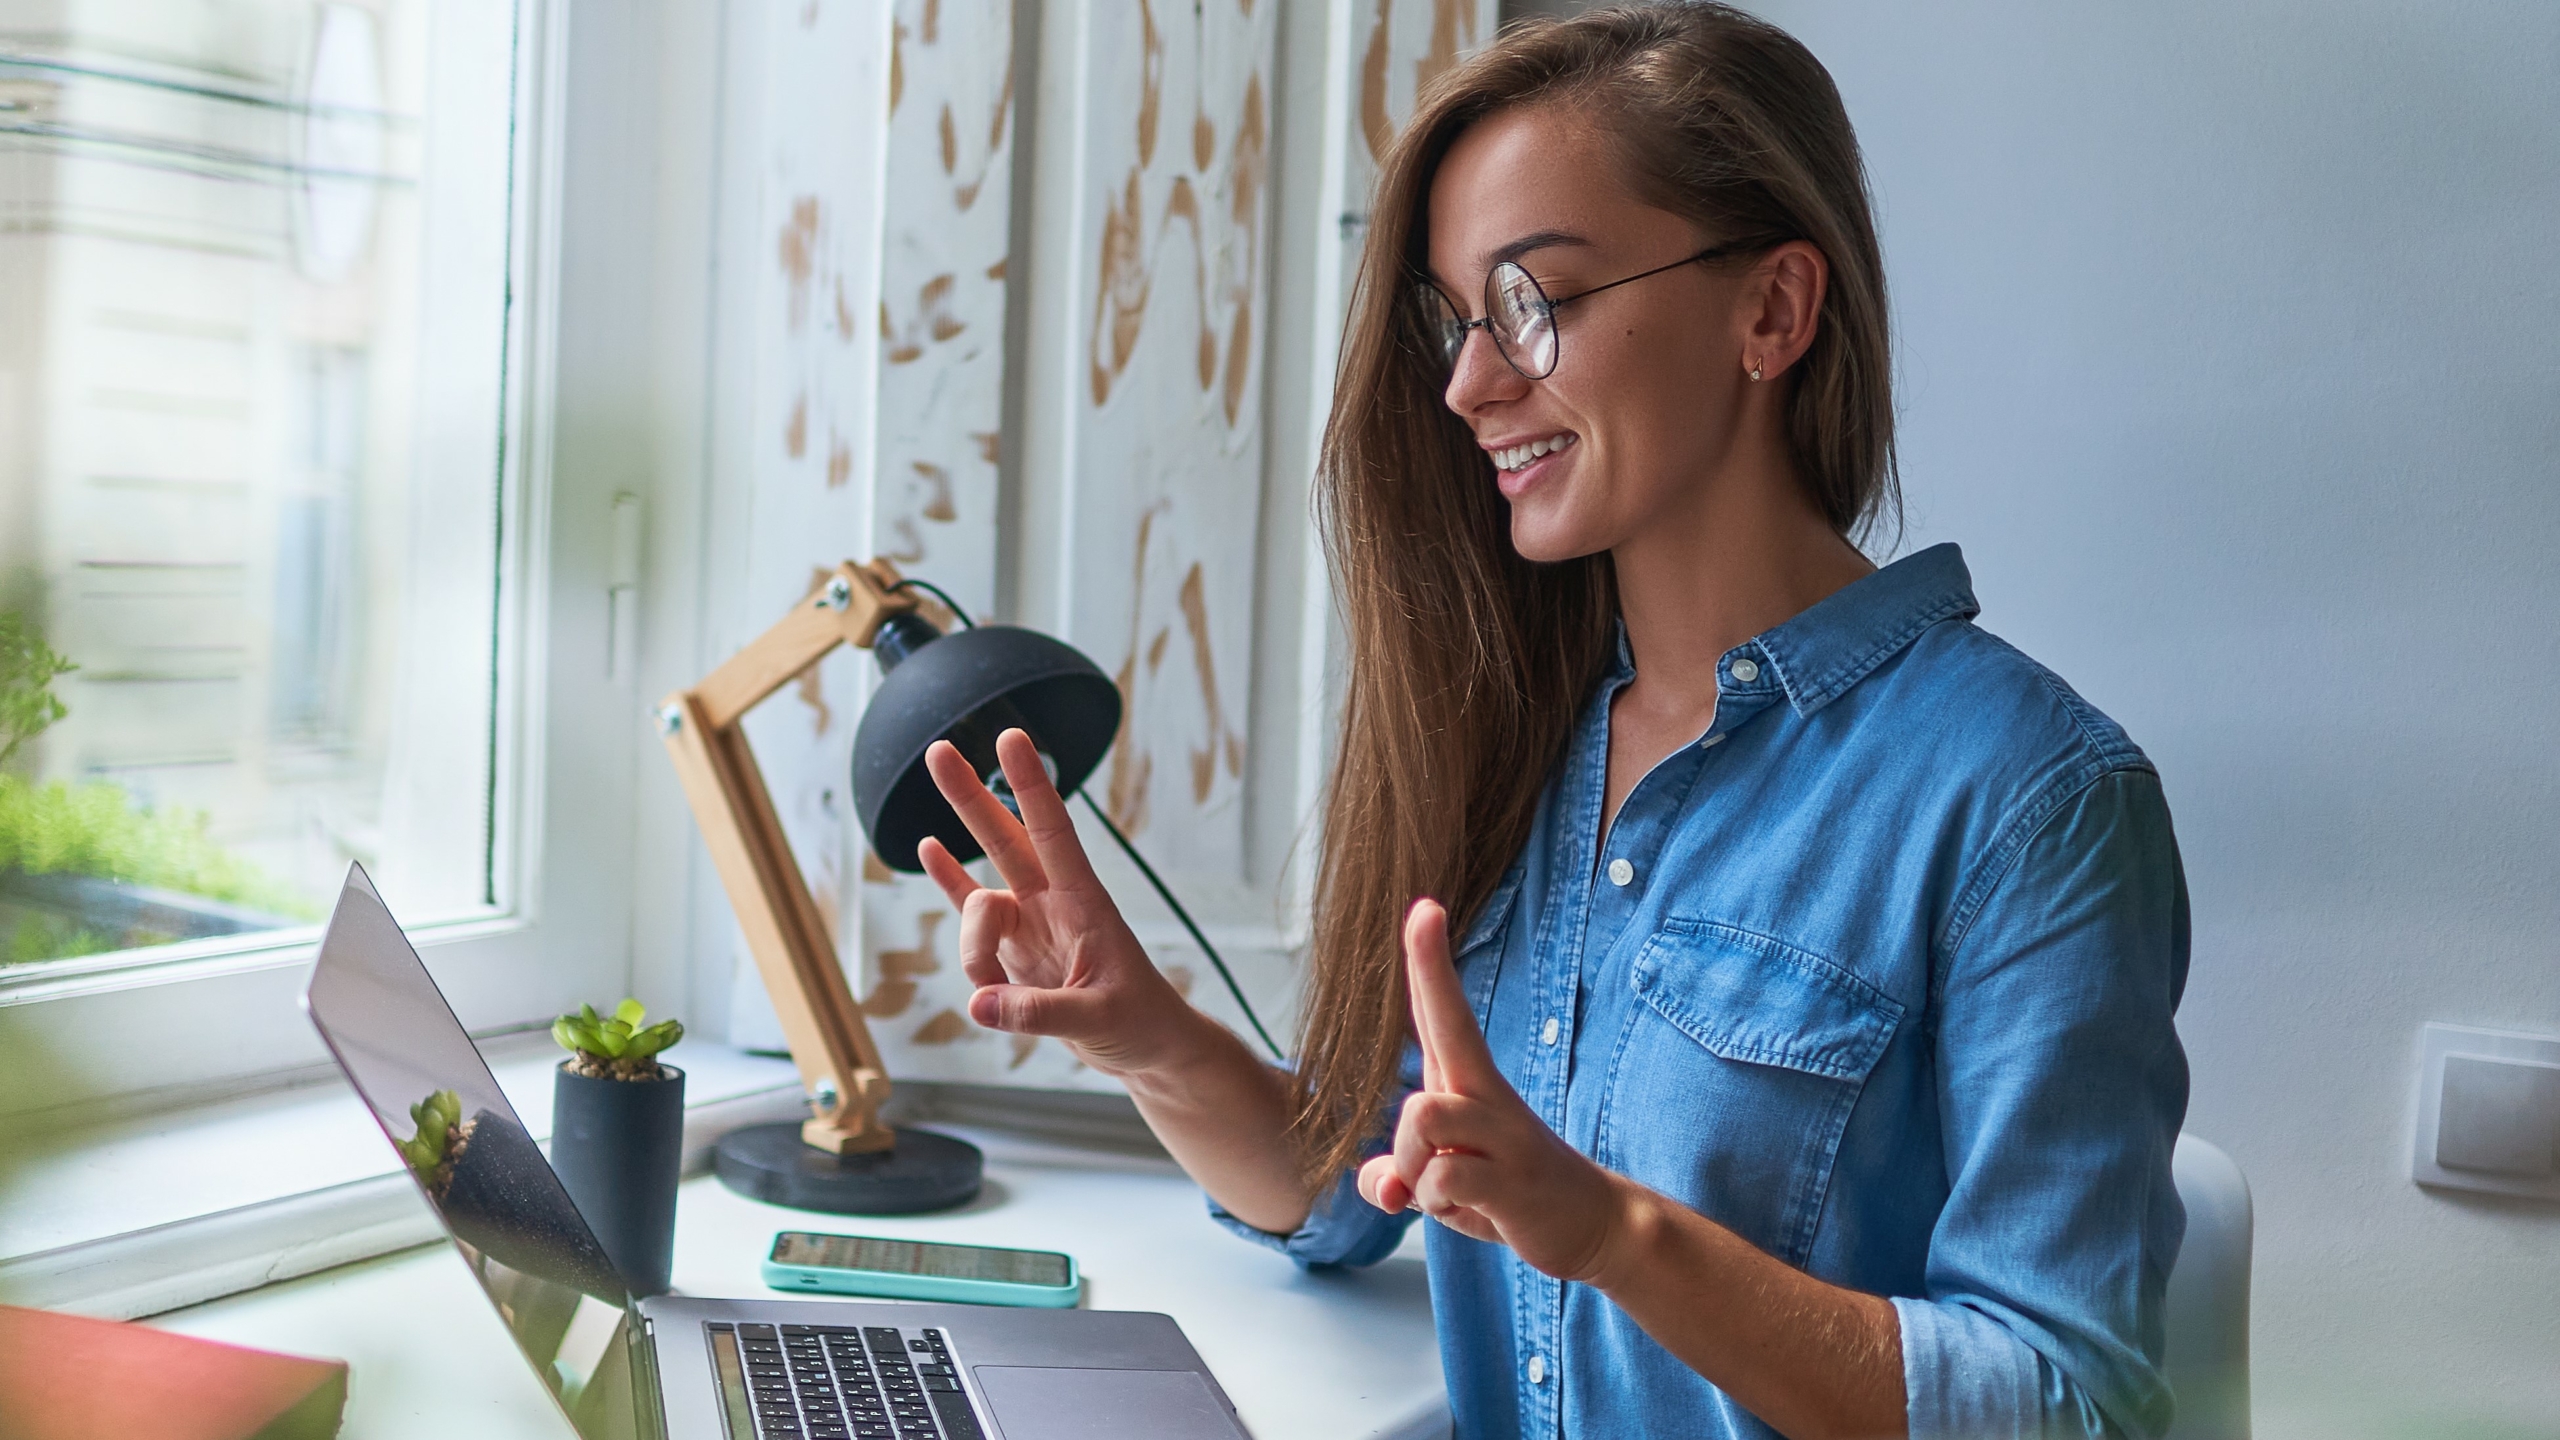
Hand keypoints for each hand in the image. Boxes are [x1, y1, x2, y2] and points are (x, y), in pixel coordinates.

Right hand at [915, 729, 1197, 1076]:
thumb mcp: (1100, 1018)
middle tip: (938, 751)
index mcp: (1085, 902)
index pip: (1054, 832)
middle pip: (1005, 839)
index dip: (1031, 786)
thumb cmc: (1141, 1022)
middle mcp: (1054, 902)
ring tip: (992, 998)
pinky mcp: (1014, 950)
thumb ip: (1041, 1012)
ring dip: (972, 952)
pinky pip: (971, 915)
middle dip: (971, 797)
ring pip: (978, 908)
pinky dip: (950, 883)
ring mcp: (1031, 923)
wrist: (1147, 1047)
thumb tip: (978, 1003)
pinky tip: (930, 849)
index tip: (1011, 738)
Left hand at [1356, 899, 1630, 1282]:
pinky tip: (1468, 1211)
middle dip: (1432, 967)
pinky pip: (1440, 1179)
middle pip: (1447, 1021)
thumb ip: (1399, 1177)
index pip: (1443, 1012)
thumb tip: (1379, 1188)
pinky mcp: (1511, 1180)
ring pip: (1421, 1115)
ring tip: (1441, 1188)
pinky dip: (1435, 1205)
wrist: (1592, 1225)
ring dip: (1412, 1164)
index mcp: (1468, 1084)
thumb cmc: (1506, 1192)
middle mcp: (1486, 1096)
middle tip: (1426, 908)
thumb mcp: (1443, 1186)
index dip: (1430, 961)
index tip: (1425, 906)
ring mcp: (1502, 1135)